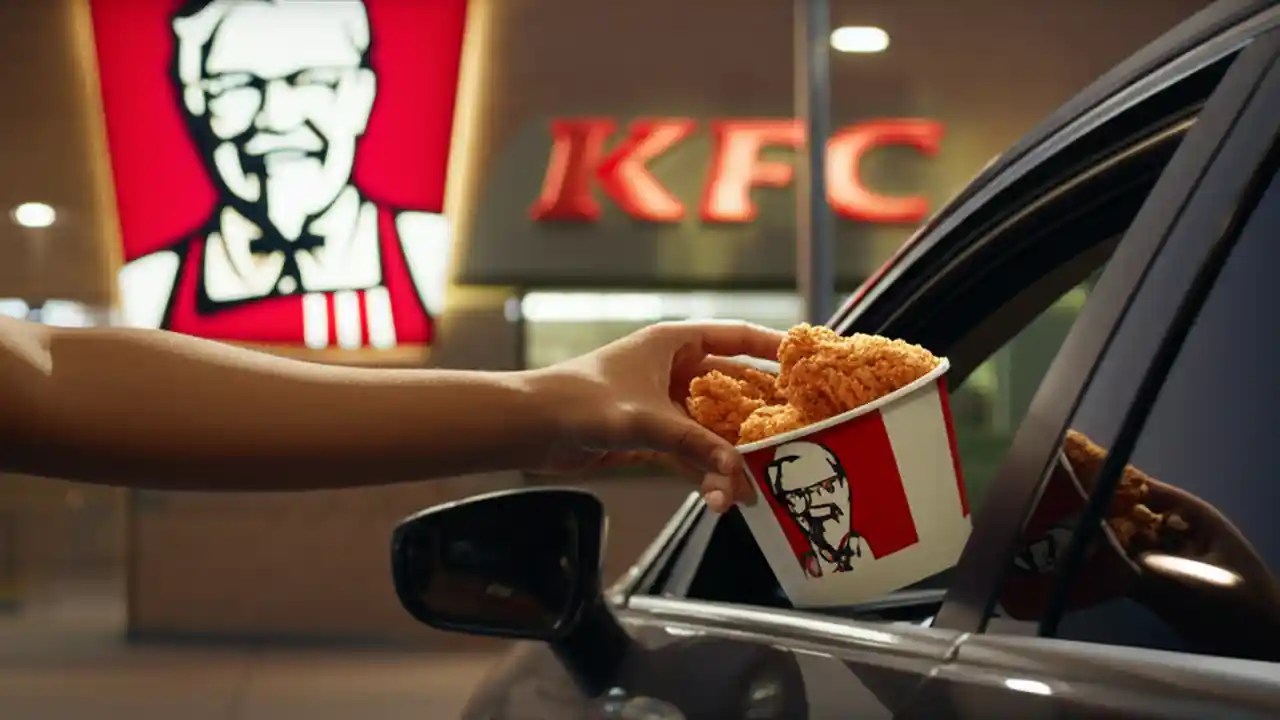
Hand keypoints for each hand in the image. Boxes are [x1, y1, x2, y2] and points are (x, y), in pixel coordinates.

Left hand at [525, 321, 782, 510]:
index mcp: (672, 343)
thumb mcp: (642, 419)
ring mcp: (662, 404)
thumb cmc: (577, 401)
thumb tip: (734, 471)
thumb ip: (692, 444)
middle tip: (789, 441)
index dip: (772, 349)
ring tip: (749, 489)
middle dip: (756, 420)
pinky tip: (718, 497)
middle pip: (731, 390)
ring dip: (728, 458)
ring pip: (712, 429)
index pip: (735, 337)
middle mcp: (673, 370)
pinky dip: (703, 473)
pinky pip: (689, 453)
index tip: (804, 365)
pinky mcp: (650, 435)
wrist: (528, 427)